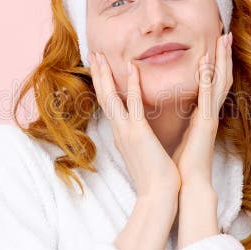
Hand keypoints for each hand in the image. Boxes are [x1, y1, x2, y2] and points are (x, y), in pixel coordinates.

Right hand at [88, 50, 181, 201]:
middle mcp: (119, 131)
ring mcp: (126, 131)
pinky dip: (131, 84)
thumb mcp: (144, 153)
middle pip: (103, 97)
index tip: (99, 68)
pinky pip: (133, 103)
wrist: (158, 196)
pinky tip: (131, 67)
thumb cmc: (155, 177)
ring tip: (99, 54)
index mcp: (121, 135)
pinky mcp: (138, 133)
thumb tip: (140, 133)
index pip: (109, 105)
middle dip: (98, 75)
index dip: (102, 85)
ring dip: (105, 74)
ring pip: (110, 97)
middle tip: (93, 53)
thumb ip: (139, 139)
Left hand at [170, 31, 233, 190]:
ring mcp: (210, 118)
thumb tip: (176, 110)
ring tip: (224, 40)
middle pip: (221, 77)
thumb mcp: (182, 134)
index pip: (212, 83)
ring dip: (222, 60)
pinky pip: (207, 98)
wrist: (187, 184)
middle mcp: (210, 113)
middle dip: (224, 55)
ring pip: (219, 83)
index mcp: (203, 114)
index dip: (217, 63)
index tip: (217, 44)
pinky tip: (208, 64)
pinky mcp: (205, 125)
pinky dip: (209, 80)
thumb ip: (184, 120)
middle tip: (227, 33)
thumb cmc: (182, 163)